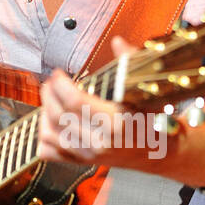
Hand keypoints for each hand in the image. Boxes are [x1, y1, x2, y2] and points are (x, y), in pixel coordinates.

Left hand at [37, 35, 143, 165]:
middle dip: (49, 94)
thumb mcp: (145, 90)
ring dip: (44, 113)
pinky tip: (50, 123)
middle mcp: (100, 142)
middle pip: (58, 116)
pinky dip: (44, 137)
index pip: (74, 101)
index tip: (59, 74)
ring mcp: (90, 155)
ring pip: (50, 134)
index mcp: (116, 123)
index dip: (60, 84)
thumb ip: (130, 64)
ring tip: (49, 100)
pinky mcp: (85, 162)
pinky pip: (51, 153)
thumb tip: (116, 42)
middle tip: (51, 82)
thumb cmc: (154, 121)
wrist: (161, 152)